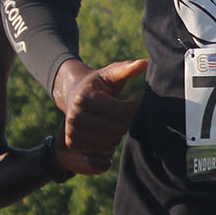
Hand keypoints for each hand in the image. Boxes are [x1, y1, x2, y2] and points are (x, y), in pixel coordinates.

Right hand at [53, 57, 146, 171]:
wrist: (72, 94)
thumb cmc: (97, 83)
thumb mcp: (110, 73)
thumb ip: (127, 69)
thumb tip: (143, 63)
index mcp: (84, 98)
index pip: (121, 111)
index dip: (133, 105)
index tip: (132, 98)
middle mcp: (74, 117)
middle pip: (118, 128)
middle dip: (126, 119)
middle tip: (122, 110)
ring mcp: (72, 132)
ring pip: (112, 141)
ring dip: (118, 131)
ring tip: (112, 118)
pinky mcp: (73, 143)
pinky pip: (104, 151)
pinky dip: (109, 142)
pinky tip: (105, 129)